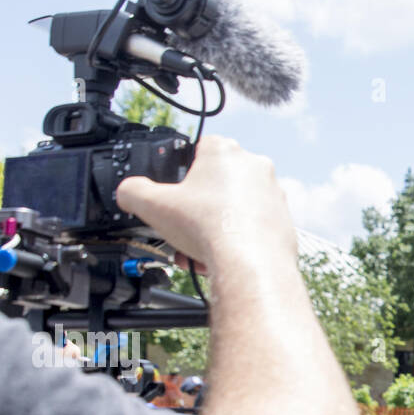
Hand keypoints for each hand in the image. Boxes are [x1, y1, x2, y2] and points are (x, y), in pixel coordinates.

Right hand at [115, 136, 296, 267]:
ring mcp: (274, 195)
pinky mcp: (285, 221)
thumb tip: (128, 192)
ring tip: (199, 250)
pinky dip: (238, 241)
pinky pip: (254, 228)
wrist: (252, 266)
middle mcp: (255, 167)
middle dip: (199, 207)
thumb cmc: (210, 229)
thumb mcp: (152, 205)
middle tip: (185, 228)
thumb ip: (133, 191)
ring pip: (236, 208)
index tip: (177, 193)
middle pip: (217, 184)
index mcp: (224, 151)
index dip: (183, 172)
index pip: (199, 149)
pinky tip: (222, 259)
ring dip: (215, 227)